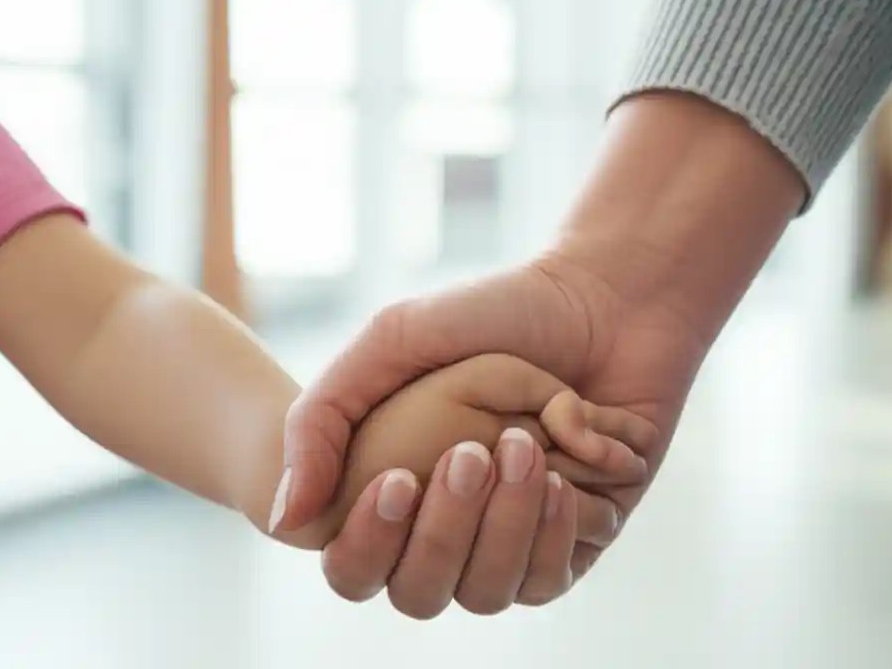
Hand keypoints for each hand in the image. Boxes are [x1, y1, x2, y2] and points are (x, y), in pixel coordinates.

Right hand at [278, 93, 802, 611]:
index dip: (371, 542)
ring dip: (507, 525)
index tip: (402, 478)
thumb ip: (320, 420)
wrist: (606, 299)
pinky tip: (572, 469)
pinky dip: (559, 526)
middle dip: (447, 530)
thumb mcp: (390, 343)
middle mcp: (446, 529)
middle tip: (474, 452)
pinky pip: (551, 579)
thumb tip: (285, 519)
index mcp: (392, 491)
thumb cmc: (492, 314)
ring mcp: (509, 543)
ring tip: (529, 445)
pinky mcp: (573, 543)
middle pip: (420, 592)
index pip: (355, 568)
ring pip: (489, 592)